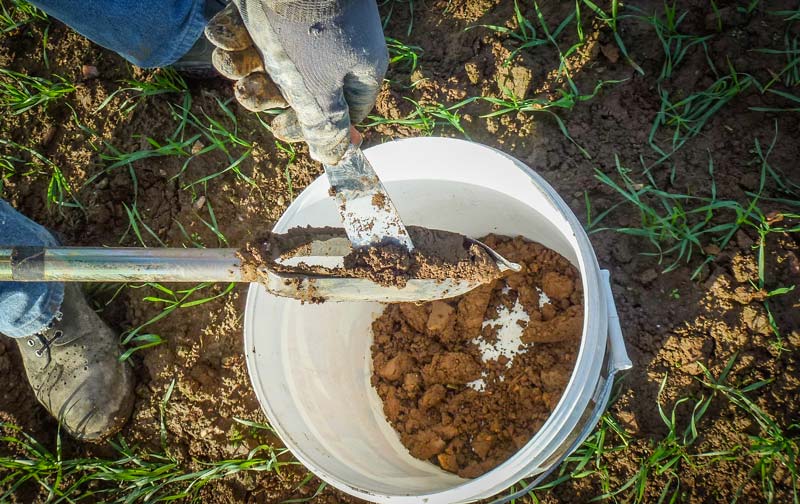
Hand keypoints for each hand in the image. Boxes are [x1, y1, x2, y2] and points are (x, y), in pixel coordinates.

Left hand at [205, 1, 387, 164]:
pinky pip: (255, 29)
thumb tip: (335, 158)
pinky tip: (222, 35)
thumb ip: (325, 127)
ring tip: (229, 61)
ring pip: (272, 59)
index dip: (310, 126)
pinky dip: (234, 36)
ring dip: (242, 66)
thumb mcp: (318, 91)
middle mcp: (335, 47)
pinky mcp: (276, 4)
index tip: (280, 128)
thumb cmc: (307, 31)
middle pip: (300, 88)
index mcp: (358, 69)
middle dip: (265, 93)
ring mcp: (306, 22)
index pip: (343, 112)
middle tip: (244, 93)